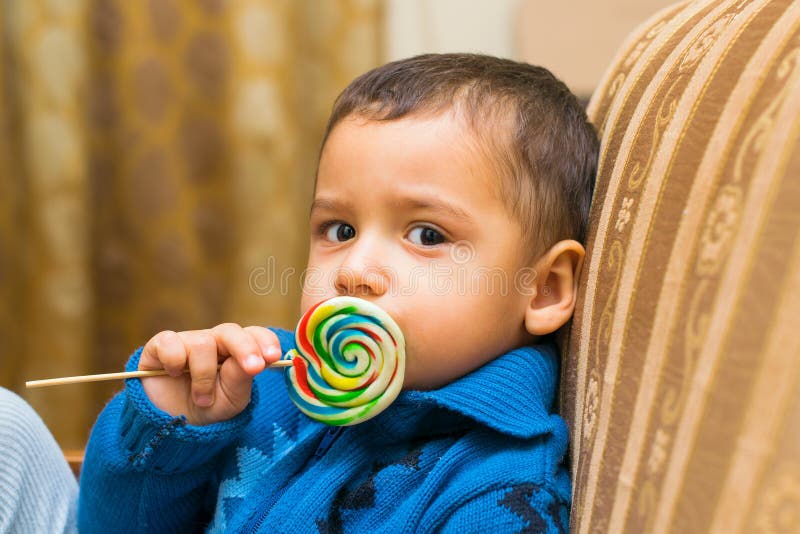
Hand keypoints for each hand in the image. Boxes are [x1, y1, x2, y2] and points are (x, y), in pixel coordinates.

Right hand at [137, 324, 281, 424]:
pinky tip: (172, 375)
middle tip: (253, 368)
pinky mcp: (161, 345)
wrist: (170, 424)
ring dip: (203, 376)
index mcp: (237, 351)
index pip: (255, 335)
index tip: (273, 357)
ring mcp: (188, 341)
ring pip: (202, 344)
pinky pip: (170, 343)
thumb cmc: (208, 408)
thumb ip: (241, 379)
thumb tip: (254, 362)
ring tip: (201, 398)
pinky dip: (174, 361)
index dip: (265, 341)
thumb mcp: (232, 400)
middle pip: (231, 331)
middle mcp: (214, 341)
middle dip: (245, 348)